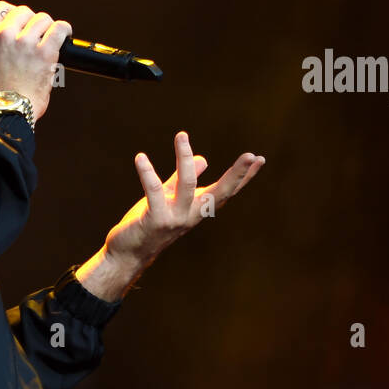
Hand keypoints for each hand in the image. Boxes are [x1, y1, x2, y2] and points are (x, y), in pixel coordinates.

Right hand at [0, 1, 72, 121]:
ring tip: (48, 40)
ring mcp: (26, 42)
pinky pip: (59, 28)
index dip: (13, 12)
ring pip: (43, 19)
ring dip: (47, 28)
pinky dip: (64, 30)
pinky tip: (64, 35)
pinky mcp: (45, 52)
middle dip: (32, 22)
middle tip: (36, 36)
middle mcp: (6, 34)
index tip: (21, 21)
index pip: (1, 8)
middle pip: (24, 11)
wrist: (8, 110)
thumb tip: (15, 35)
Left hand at [104, 131, 264, 266]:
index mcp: (198, 208)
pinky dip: (147, 173)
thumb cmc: (149, 224)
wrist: (129, 253)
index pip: (227, 191)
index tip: (260, 159)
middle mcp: (191, 215)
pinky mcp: (155, 220)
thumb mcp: (170, 198)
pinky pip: (154, 192)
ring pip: (186, 185)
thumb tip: (203, 159)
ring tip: (181, 135)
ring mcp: (175, 219)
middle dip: (236, 174)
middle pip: (220, 192)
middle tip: (250, 155)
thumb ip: (182, 179)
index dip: (244, 176)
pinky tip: (140, 157)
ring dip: (185, 159)